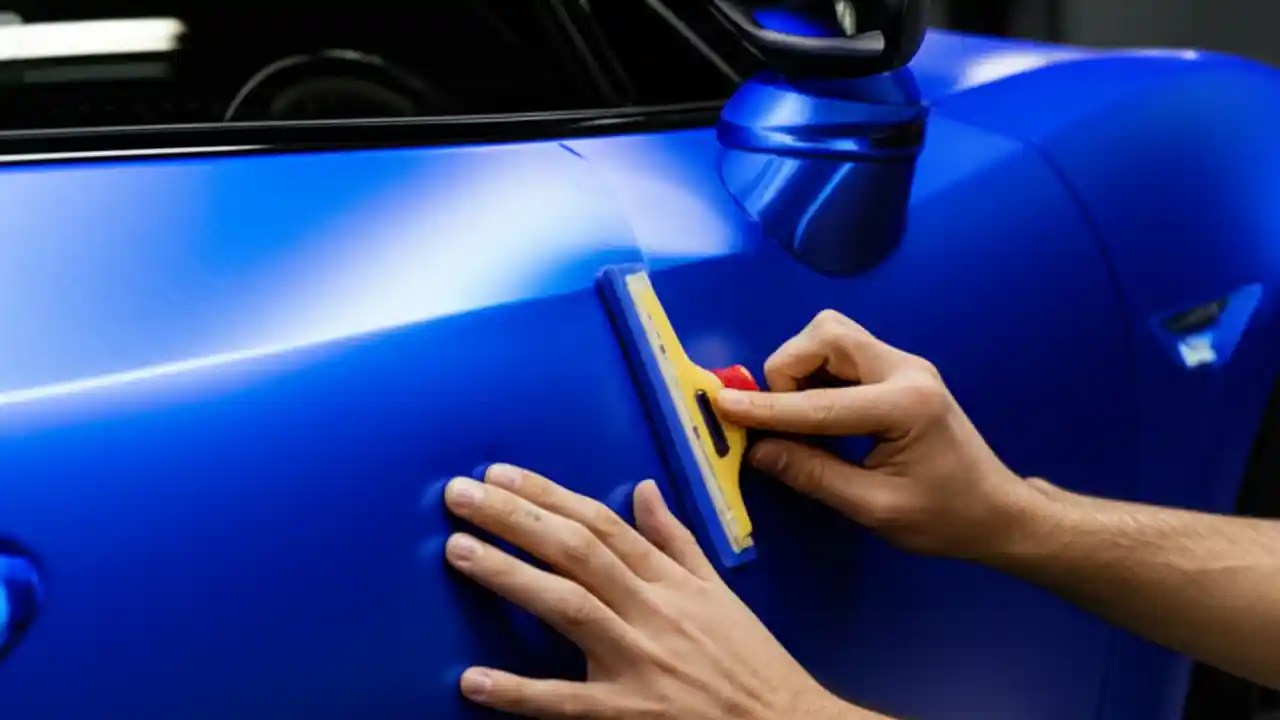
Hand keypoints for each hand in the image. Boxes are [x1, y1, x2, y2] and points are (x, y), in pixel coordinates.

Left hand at [443, 465, 881, 718]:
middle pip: (575, 551)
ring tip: (457, 550)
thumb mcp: (718, 592)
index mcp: (670, 581)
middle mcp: (651, 611)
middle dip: (515, 517)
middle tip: (460, 494)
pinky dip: (519, 691)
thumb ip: (675, 540)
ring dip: (509, 575)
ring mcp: (638, 662)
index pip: (600, 523)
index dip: (547, 494)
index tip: (500, 473)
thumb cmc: (750, 661)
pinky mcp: (628, 714)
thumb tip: (644, 489)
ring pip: (567, 606)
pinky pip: (566, 702)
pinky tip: (473, 680)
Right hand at [714, 310, 1052, 560]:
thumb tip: (758, 451)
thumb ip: (814, 476)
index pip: (819, 402)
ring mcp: (904, 365)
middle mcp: (906, 370)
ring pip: (832, 336)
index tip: (722, 405)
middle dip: (788, 370)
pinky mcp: (899, 370)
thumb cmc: (945, 518)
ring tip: (799, 418)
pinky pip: (843, 353)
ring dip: (801, 369)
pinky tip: (818, 415)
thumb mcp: (875, 508)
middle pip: (826, 335)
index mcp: (905, 406)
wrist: (998, 511)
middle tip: (779, 418)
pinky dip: (816, 375)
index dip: (765, 407)